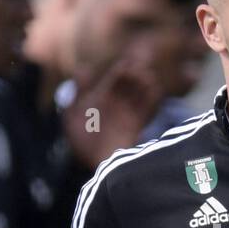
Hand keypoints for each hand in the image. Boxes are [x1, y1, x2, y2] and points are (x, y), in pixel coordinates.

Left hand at [62, 42, 163, 169]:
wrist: (95, 163)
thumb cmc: (82, 141)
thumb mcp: (73, 115)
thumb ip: (79, 92)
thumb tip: (83, 68)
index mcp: (101, 102)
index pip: (114, 82)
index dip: (121, 72)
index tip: (127, 63)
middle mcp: (116, 107)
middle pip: (128, 87)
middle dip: (134, 77)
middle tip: (138, 68)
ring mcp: (127, 117)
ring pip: (138, 96)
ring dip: (144, 85)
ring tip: (147, 76)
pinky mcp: (135, 127)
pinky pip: (146, 110)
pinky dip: (151, 99)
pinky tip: (155, 88)